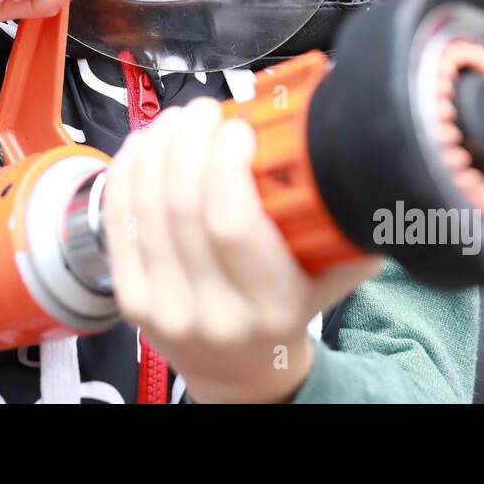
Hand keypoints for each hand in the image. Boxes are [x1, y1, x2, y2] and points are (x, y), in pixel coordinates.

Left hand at [103, 98, 383, 403]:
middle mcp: (210, 310)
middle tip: (206, 111)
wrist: (237, 372)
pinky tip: (145, 142)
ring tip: (178, 118)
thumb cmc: (284, 316)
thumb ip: (347, 233)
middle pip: (181, 206)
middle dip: (189, 141)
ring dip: (158, 146)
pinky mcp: (127, 295)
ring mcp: (162, 305)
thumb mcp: (328, 281)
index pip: (232, 224)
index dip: (226, 165)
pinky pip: (118, 218)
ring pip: (145, 205)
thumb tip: (366, 169)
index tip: (239, 129)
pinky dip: (128, 169)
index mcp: (269, 306)